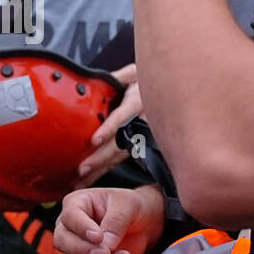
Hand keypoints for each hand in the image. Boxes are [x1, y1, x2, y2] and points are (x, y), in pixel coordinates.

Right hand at [55, 185, 165, 253]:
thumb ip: (116, 221)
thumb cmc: (130, 208)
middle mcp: (69, 225)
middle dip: (85, 251)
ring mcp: (73, 247)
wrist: (141, 225)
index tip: (99, 238)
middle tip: (108, 253)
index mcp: (76, 203)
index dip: (82, 229)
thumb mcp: (128, 204)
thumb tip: (107, 245)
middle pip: (62, 241)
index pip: (69, 217)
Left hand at [74, 63, 140, 187]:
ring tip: (83, 179)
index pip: (123, 116)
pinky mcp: (140, 145)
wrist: (171, 92)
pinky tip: (93, 177)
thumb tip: (95, 79)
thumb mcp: (134, 73)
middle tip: (83, 169)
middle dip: (101, 158)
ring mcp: (142, 136)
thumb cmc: (149, 81)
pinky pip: (121, 158)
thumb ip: (117, 76)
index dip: (109, 128)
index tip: (95, 140)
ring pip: (120, 155)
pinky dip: (106, 169)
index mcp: (138, 102)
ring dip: (101, 169)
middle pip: (121, 143)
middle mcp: (142, 122)